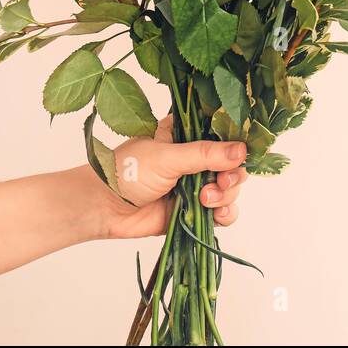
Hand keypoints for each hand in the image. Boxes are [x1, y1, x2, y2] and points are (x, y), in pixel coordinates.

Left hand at [93, 117, 247, 239]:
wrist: (105, 208)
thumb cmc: (128, 172)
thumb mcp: (168, 157)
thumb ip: (206, 155)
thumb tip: (243, 151)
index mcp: (187, 135)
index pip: (223, 133)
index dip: (236, 143)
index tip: (241, 152)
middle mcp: (196, 158)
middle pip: (233, 164)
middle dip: (232, 175)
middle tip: (221, 181)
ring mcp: (196, 184)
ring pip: (230, 188)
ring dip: (226, 195)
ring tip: (205, 199)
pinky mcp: (195, 210)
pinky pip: (223, 212)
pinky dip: (225, 214)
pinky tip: (216, 214)